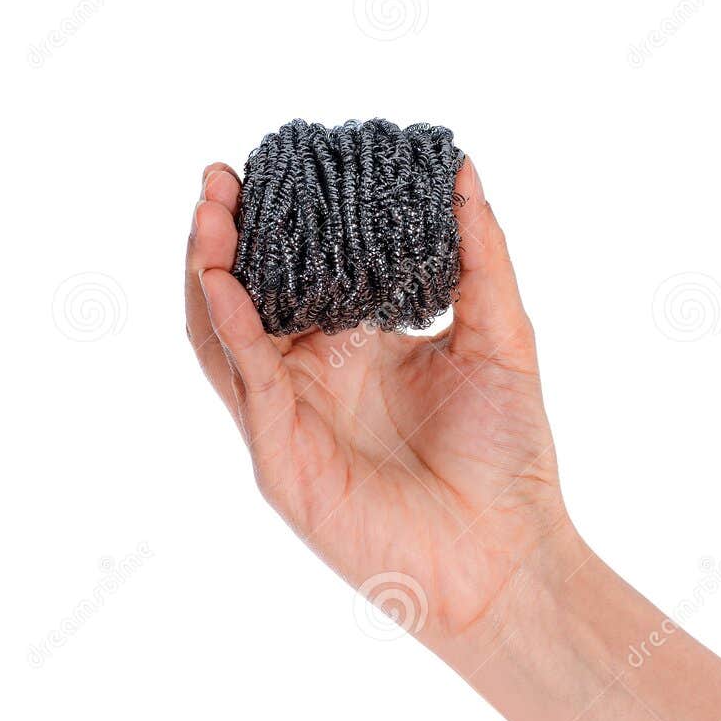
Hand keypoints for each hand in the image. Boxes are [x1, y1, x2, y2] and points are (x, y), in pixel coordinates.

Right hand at [185, 158, 579, 647]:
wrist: (509, 557)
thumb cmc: (509, 458)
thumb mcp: (502, 336)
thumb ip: (480, 254)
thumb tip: (462, 170)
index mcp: (359, 348)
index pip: (300, 271)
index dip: (280, 221)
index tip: (279, 163)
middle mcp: (315, 379)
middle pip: (248, 296)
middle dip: (227, 234)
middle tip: (223, 176)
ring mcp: (291, 419)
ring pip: (226, 337)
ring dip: (211, 273)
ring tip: (211, 213)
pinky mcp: (283, 460)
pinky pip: (248, 387)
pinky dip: (233, 333)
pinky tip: (228, 285)